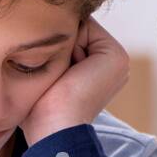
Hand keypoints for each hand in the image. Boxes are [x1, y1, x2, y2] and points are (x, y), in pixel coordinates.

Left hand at [20, 15, 129, 144]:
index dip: (51, 47)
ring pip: (78, 28)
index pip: (68, 39)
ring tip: (61, 75)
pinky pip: (86, 27)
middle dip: (57, 45)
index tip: (44, 73)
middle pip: (74, 32)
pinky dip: (69, 43)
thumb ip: (47, 57)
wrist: (54, 129)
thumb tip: (40, 33)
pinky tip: (68, 70)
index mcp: (95, 71)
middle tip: (54, 76)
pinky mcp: (116, 55)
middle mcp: (109, 65)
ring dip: (61, 45)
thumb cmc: (39, 111)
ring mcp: (116, 59)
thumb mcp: (41, 79)